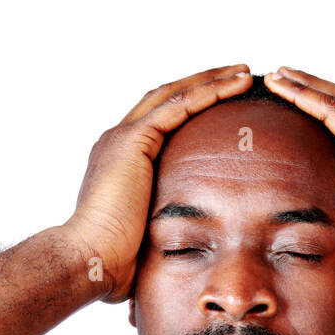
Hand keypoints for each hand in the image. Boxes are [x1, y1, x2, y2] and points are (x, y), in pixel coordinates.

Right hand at [62, 64, 253, 303]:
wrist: (90, 259)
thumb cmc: (114, 261)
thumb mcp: (147, 234)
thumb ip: (164, 224)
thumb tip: (189, 246)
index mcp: (121, 160)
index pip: (161, 121)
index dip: (193, 107)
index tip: (225, 102)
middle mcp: (118, 141)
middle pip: (168, 98)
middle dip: (205, 84)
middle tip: (240, 75)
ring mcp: (123, 138)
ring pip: (174, 94)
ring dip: (211, 81)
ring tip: (245, 73)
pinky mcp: (132, 141)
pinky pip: (176, 106)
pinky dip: (206, 92)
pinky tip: (233, 85)